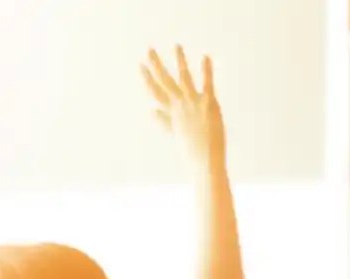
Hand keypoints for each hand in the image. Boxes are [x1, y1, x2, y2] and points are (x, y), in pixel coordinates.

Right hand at [141, 46, 225, 168]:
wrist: (205, 162)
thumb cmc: (191, 151)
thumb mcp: (175, 133)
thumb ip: (163, 120)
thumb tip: (150, 111)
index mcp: (171, 113)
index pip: (155, 92)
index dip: (147, 78)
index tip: (140, 65)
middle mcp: (179, 105)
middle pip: (164, 81)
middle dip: (156, 64)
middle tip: (149, 49)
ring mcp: (193, 103)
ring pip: (184, 77)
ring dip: (179, 60)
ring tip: (176, 45)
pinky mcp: (208, 104)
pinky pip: (207, 82)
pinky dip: (206, 69)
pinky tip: (205, 56)